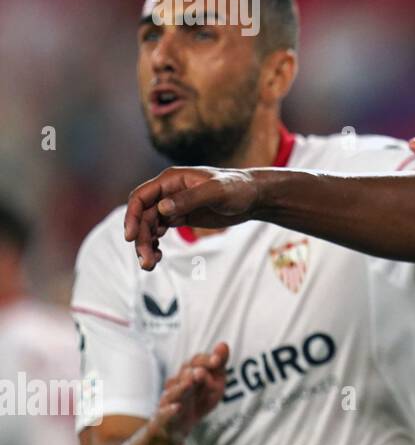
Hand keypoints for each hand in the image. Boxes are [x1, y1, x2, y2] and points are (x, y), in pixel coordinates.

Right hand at [125, 167, 258, 268]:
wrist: (255, 197)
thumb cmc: (238, 189)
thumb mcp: (217, 192)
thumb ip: (190, 198)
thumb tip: (162, 208)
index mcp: (172, 180)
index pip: (140, 197)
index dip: (132, 216)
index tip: (130, 237)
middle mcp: (168, 191)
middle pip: (142, 216)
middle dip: (140, 238)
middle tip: (146, 261)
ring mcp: (173, 204)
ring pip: (148, 226)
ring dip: (146, 245)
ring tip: (151, 264)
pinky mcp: (180, 217)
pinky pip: (159, 231)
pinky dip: (155, 244)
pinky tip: (158, 257)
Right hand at [150, 343, 229, 441]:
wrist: (177, 428)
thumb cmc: (198, 401)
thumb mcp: (214, 384)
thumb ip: (218, 366)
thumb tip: (223, 344)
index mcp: (189, 374)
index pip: (195, 362)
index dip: (205, 361)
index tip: (217, 361)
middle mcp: (177, 385)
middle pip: (183, 375)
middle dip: (192, 373)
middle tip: (200, 372)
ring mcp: (168, 402)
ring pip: (173, 393)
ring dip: (181, 388)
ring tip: (189, 383)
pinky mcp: (162, 419)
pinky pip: (163, 415)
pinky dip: (169, 411)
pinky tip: (177, 408)